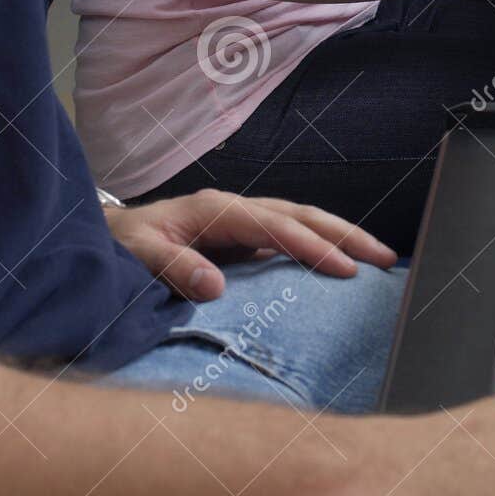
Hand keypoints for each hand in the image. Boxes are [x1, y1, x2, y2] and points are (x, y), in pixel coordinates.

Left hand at [106, 190, 397, 300]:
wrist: (109, 236)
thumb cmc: (120, 246)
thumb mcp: (137, 255)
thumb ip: (172, 267)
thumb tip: (214, 285)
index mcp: (215, 210)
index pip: (275, 226)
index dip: (311, 246)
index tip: (345, 270)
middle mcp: (236, 210)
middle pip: (301, 215)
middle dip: (346, 234)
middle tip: (385, 258)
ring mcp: (243, 223)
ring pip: (303, 223)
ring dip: (342, 238)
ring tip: (380, 259)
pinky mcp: (244, 240)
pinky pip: (292, 240)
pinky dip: (323, 248)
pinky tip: (345, 266)